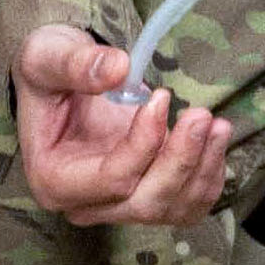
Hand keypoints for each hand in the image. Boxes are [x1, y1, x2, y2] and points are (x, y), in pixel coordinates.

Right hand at [15, 25, 234, 227]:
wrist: (61, 81)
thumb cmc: (48, 72)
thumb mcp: (47, 56)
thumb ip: (75, 64)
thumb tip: (118, 69)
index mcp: (54, 179)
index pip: (112, 180)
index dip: (144, 144)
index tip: (160, 98)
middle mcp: (85, 204)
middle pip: (146, 202)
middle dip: (181, 161)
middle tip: (202, 115)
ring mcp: (118, 206)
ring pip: (172, 208)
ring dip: (202, 169)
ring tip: (217, 124)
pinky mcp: (146, 198)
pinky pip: (187, 205)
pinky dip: (208, 177)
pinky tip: (215, 141)